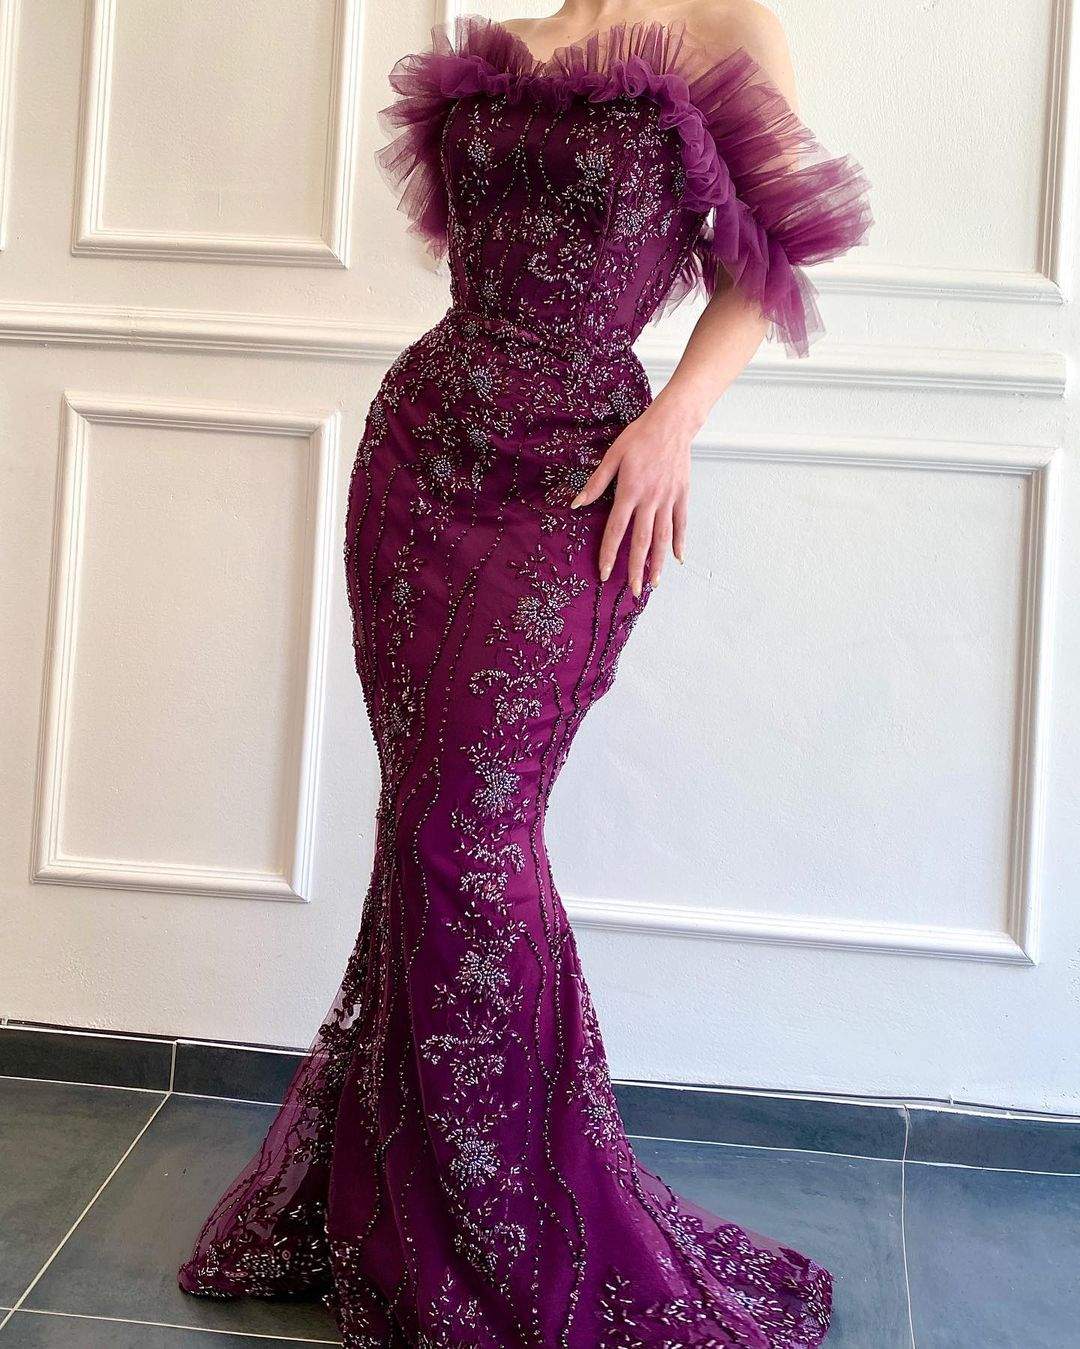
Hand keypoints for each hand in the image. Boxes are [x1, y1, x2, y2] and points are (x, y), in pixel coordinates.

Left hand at [570, 398, 693, 596]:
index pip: (616, 530)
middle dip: (635, 569)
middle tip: (632, 591)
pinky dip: (679, 541)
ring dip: (658, 563)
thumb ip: (596, 483)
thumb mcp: (613, 456)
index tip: (604, 573)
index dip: (609, 553)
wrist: (672, 423)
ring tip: (653, 584)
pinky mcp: (682, 494)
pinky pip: (681, 523)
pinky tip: (677, 558)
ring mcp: (668, 499)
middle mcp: (650, 500)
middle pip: (641, 541)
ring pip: (663, 537)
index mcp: (630, 492)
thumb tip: (576, 504)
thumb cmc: (639, 436)